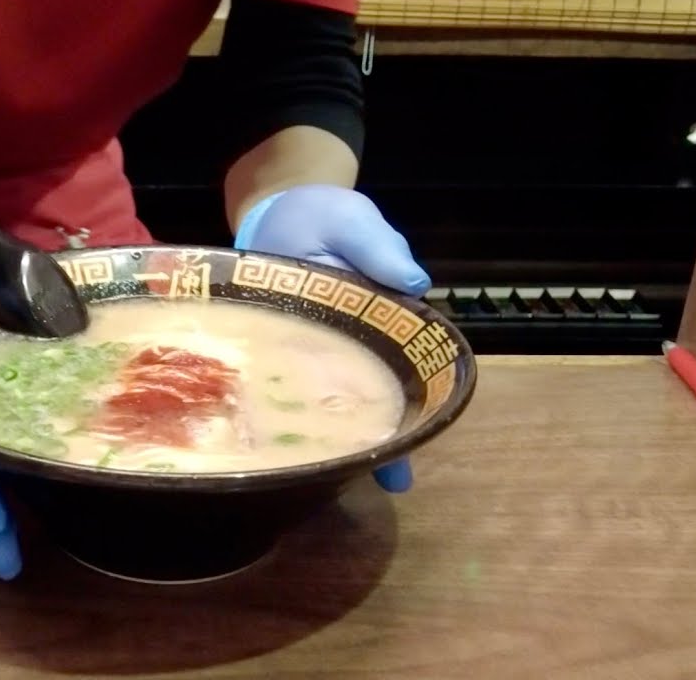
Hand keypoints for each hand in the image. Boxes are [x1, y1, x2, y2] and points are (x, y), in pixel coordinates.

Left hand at [233, 184, 430, 493]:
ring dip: (337, 440)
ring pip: (331, 405)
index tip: (420, 431)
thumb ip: (380, 247)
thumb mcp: (354, 221)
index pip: (412, 364)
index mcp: (384, 320)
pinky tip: (280, 449)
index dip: (418, 400)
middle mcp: (355, 346)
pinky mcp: (280, 357)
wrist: (274, 214)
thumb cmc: (324, 217)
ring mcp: (316, 356)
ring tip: (340, 480)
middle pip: (377, 396)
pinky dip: (283, 417)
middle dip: (386, 438)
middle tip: (392, 480)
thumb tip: (413, 283)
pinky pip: (285, 390)